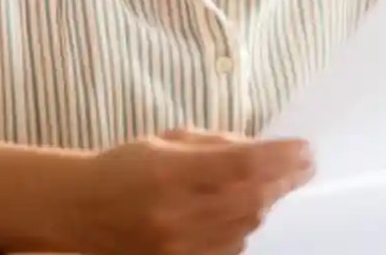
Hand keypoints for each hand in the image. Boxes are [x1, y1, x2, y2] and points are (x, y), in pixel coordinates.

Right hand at [64, 128, 314, 254]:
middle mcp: (175, 213)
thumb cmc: (126, 167)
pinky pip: (230, 248)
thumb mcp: (170, 140)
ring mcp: (178, 246)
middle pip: (253, 200)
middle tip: (302, 167)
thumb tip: (266, 149)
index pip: (243, 166)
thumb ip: (218, 144)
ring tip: (268, 186)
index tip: (305, 150)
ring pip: (246, 227)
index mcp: (171, 171)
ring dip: (265, 203)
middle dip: (284, 181)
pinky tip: (241, 211)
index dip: (282, 159)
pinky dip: (244, 227)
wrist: (80, 210)